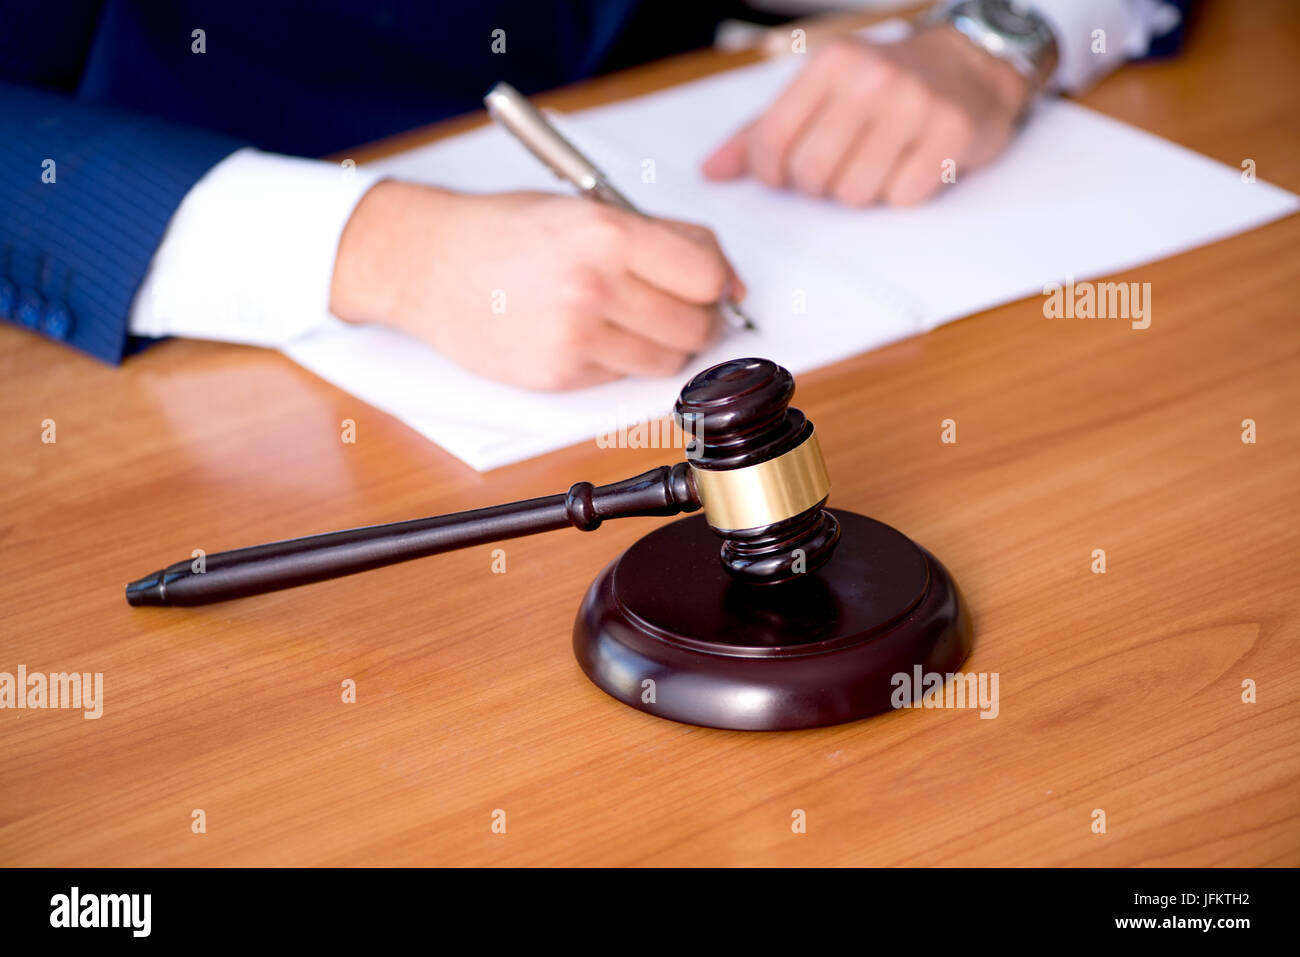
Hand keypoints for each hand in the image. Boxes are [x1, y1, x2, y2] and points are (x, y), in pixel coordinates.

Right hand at [329, 182, 743, 389]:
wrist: (429, 263)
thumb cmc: (506, 230)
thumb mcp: (586, 208)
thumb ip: (659, 238)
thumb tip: (724, 277)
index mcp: (608, 234)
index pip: (706, 273)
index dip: (720, 282)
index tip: (718, 287)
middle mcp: (594, 287)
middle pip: (695, 325)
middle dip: (700, 319)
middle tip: (684, 309)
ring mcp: (575, 337)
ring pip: (666, 360)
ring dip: (665, 345)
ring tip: (636, 321)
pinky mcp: (558, 375)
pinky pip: (621, 377)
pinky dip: (620, 360)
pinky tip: (592, 334)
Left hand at [702, 26, 1031, 206]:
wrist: (971, 65)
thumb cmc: (886, 86)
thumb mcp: (820, 92)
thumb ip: (762, 132)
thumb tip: (712, 172)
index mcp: (830, 63)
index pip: (771, 140)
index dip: (771, 174)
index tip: (785, 176)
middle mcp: (871, 77)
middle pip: (812, 174)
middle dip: (819, 187)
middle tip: (840, 168)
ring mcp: (914, 103)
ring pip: (855, 194)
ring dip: (861, 193)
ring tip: (878, 163)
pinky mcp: (951, 132)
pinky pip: (901, 197)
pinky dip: (902, 193)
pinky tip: (911, 165)